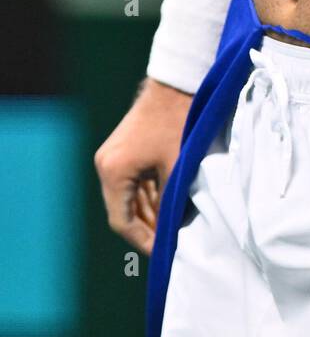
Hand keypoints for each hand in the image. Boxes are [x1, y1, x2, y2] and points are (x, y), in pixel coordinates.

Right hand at [94, 78, 192, 254]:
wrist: (175, 84)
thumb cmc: (177, 124)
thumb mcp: (176, 168)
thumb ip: (170, 200)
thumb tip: (172, 229)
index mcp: (114, 172)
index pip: (122, 221)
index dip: (143, 240)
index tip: (161, 252)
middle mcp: (106, 165)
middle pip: (121, 210)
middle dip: (144, 229)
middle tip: (166, 245)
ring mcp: (111, 157)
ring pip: (126, 197)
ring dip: (146, 214)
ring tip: (167, 231)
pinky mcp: (121, 150)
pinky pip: (131, 182)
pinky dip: (145, 196)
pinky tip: (163, 208)